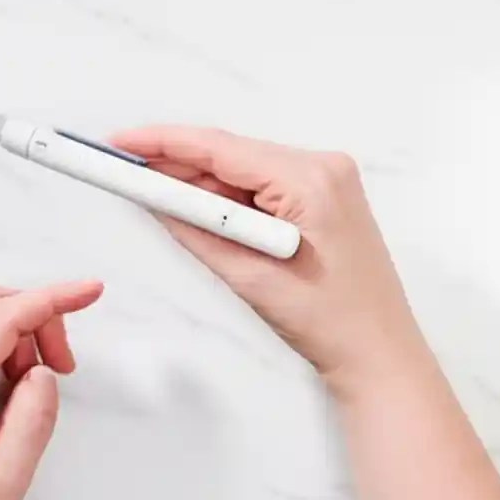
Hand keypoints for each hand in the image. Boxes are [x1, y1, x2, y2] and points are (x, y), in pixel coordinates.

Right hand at [110, 126, 421, 397]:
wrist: (379, 355)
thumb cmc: (329, 322)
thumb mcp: (249, 276)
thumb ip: (197, 228)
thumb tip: (155, 197)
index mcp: (311, 179)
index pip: (220, 149)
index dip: (163, 143)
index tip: (120, 143)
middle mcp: (323, 166)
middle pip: (231, 154)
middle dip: (176, 164)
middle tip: (125, 171)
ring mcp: (328, 180)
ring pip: (245, 170)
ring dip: (201, 183)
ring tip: (153, 194)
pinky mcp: (325, 197)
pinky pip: (264, 186)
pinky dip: (229, 196)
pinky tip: (198, 207)